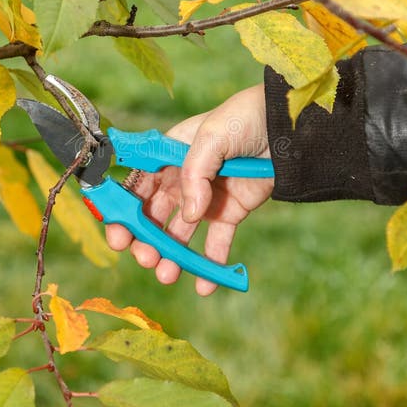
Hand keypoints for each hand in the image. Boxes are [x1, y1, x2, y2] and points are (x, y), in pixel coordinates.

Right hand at [105, 85, 273, 295]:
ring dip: (171, 256)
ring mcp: (206, 198)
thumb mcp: (213, 137)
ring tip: (167, 275)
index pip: (138, 186)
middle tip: (145, 258)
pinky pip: (216, 243)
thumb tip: (189, 216)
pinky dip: (210, 265)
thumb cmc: (244, 119)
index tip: (119, 236)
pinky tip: (204, 287)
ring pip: (180, 233)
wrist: (287, 128)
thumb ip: (195, 174)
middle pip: (154, 215)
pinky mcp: (230, 212)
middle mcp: (182, 179)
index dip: (124, 211)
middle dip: (145, 240)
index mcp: (169, 156)